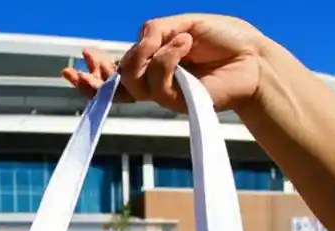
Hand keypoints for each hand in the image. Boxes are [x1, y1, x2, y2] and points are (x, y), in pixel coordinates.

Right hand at [60, 14, 268, 112]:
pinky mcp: (177, 103)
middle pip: (117, 83)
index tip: (81, 58)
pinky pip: (157, 83)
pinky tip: (185, 44)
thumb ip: (154, 31)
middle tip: (83, 61)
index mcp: (155, 62)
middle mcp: (156, 80)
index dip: (97, 69)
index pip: (119, 71)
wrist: (254, 57)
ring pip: (132, 82)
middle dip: (98, 75)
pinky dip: (168, 58)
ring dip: (148, 54)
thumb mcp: (182, 23)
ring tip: (180, 40)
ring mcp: (165, 93)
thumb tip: (138, 45)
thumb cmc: (224, 39)